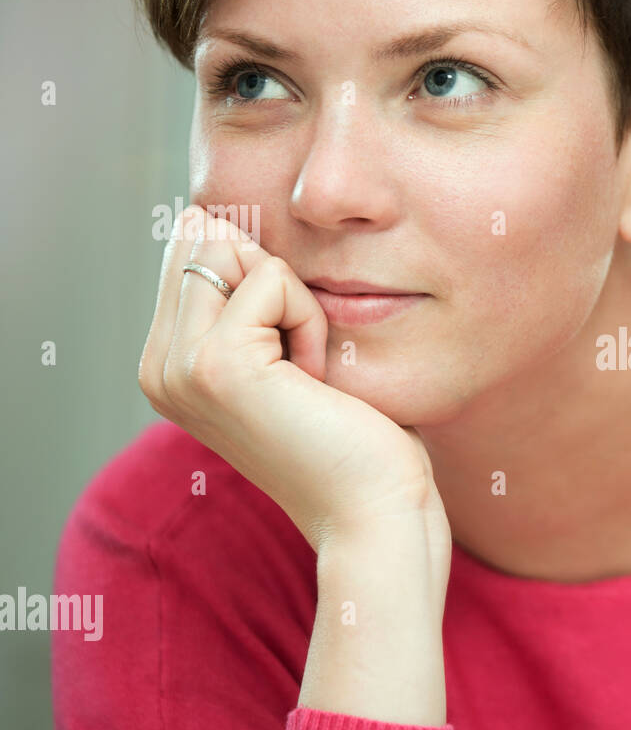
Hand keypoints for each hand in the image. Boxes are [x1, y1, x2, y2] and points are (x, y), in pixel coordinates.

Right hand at [138, 205, 448, 555]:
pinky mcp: (215, 365)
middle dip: (274, 281)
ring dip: (294, 302)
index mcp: (168, 364)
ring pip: (231, 249)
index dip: (263, 275)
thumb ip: (250, 299)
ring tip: (308, 374)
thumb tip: (220, 218)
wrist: (374, 512)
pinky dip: (311, 320)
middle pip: (204, 235)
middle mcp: (158, 367)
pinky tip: (316, 382)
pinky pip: (271, 278)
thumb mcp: (290, 354)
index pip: (193, 245)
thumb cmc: (354, 436)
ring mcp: (177, 368)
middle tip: (303, 364)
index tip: (292, 356)